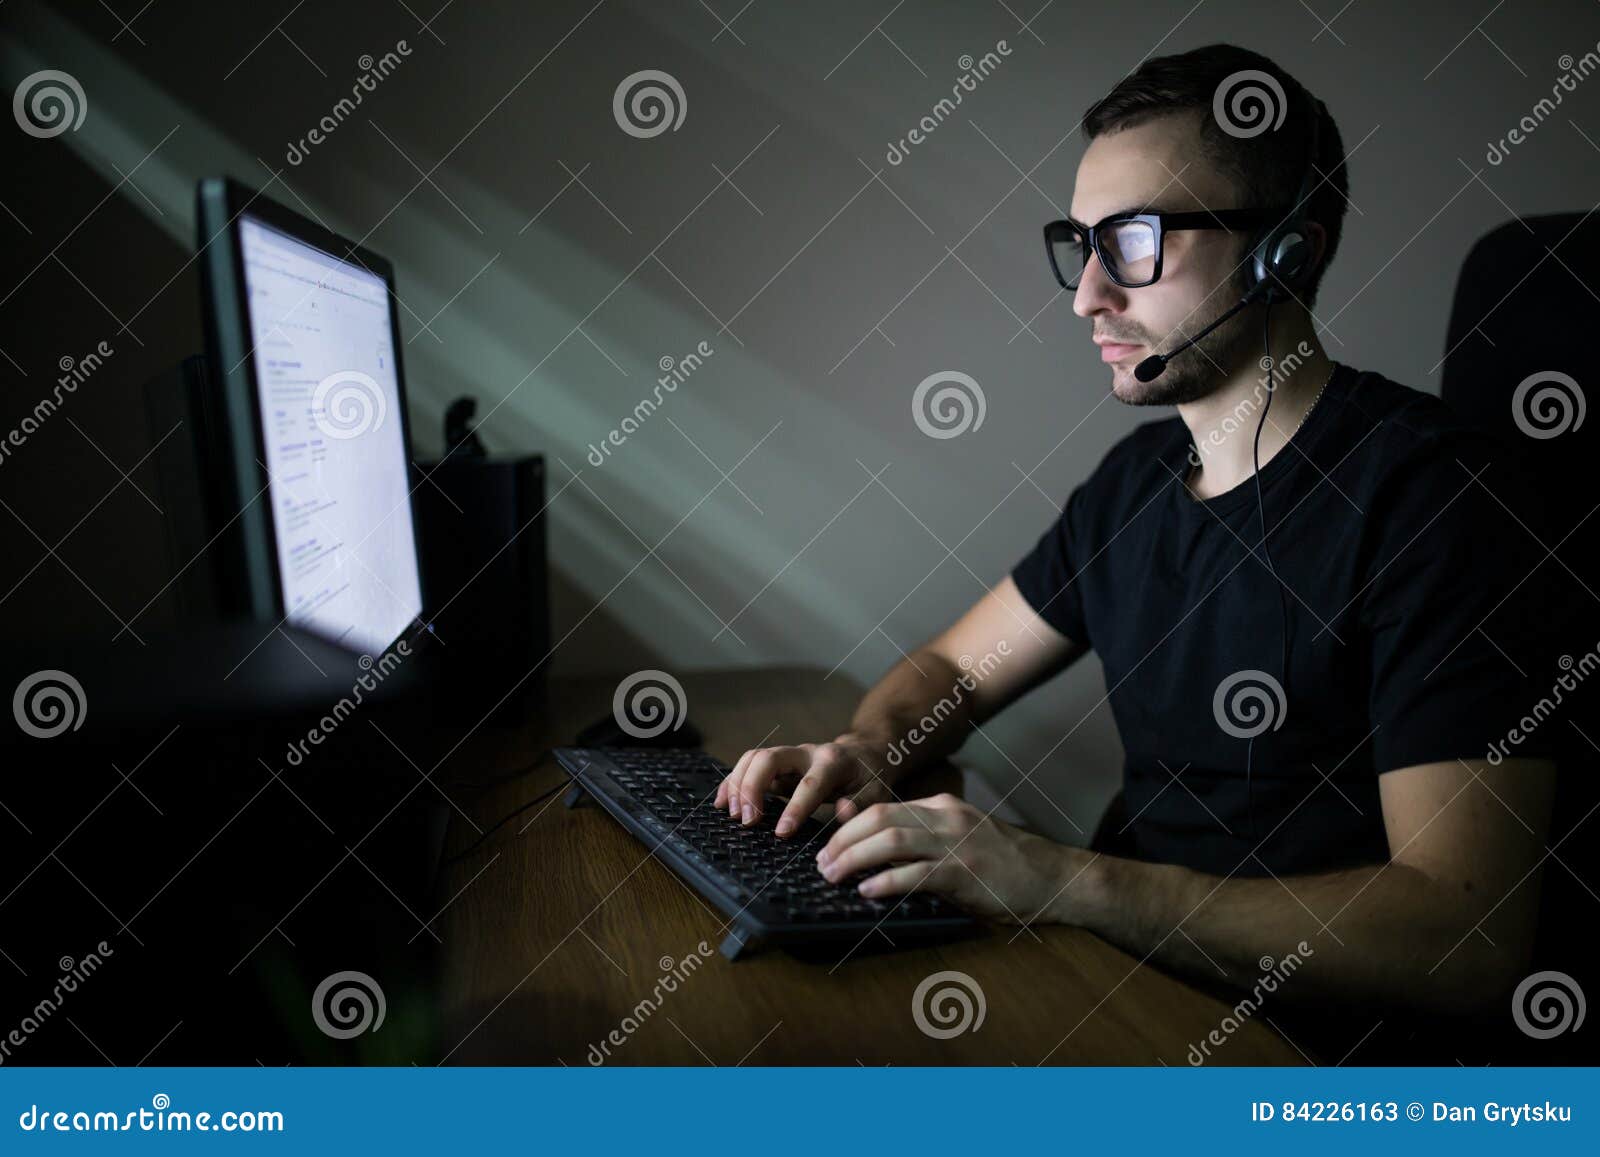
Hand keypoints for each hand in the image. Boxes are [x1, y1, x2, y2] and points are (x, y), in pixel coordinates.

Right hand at [714, 737, 896, 836]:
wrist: (865, 752)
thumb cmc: (870, 776)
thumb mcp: (876, 792)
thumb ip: (860, 804)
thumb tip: (843, 812)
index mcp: (833, 761)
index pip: (809, 783)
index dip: (794, 808)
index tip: (781, 833)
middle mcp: (806, 753)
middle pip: (770, 758)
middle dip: (753, 788)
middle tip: (747, 821)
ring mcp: (788, 755)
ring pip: (754, 758)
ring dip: (738, 784)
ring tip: (731, 814)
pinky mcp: (777, 763)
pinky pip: (748, 765)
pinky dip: (731, 781)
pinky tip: (721, 801)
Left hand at [815, 793, 1074, 922]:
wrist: (1054, 877)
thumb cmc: (1006, 864)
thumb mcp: (962, 838)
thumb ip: (925, 840)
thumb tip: (877, 855)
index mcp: (943, 807)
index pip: (884, 808)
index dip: (849, 826)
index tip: (828, 845)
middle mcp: (946, 818)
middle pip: (879, 818)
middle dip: (842, 839)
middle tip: (821, 862)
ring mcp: (956, 844)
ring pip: (891, 841)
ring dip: (853, 857)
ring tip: (833, 875)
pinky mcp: (964, 872)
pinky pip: (915, 874)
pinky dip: (885, 882)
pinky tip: (867, 892)